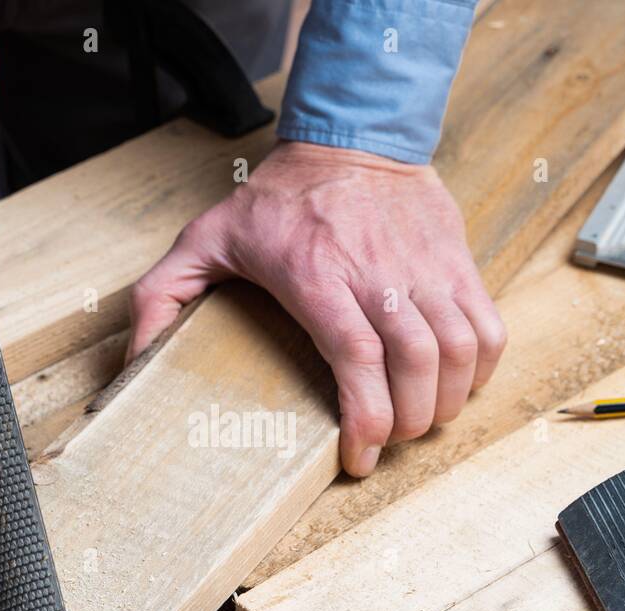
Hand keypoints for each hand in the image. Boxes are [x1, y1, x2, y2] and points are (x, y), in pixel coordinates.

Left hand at [129, 141, 505, 475]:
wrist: (351, 138)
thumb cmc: (277, 198)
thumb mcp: (203, 240)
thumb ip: (162, 297)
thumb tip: (134, 363)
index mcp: (317, 277)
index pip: (357, 359)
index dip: (365, 420)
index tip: (357, 457)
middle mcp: (379, 273)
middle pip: (417, 364)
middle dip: (408, 421)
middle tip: (387, 440)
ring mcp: (426, 267)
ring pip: (460, 349)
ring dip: (446, 400)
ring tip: (422, 419)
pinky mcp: (457, 261)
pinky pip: (489, 325)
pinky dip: (480, 367)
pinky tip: (457, 384)